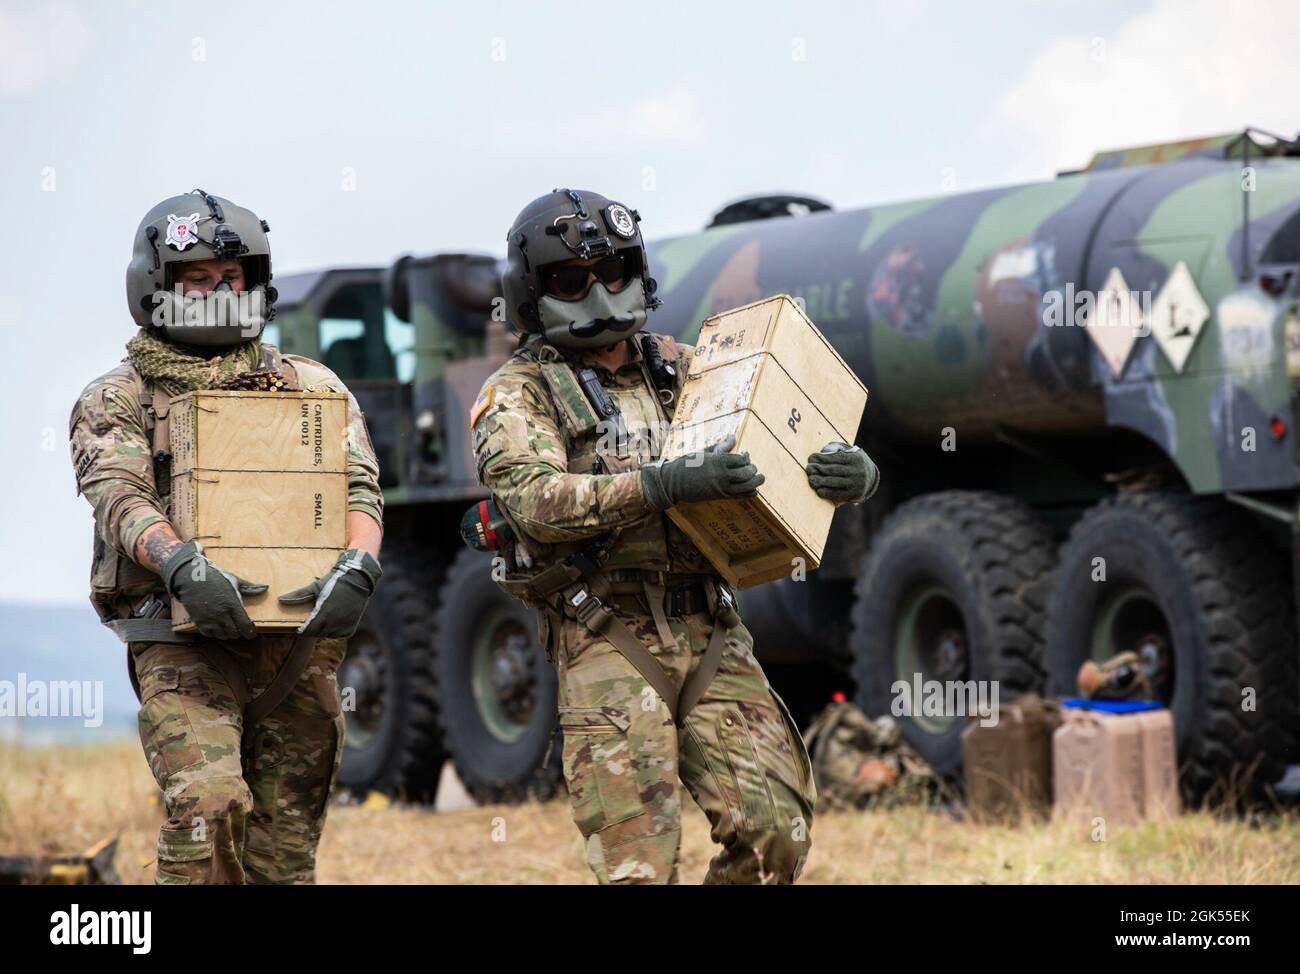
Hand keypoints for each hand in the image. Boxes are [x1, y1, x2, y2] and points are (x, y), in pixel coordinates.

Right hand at [161, 541, 266, 640]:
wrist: (191, 578)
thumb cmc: (215, 578)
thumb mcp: (234, 580)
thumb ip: (250, 588)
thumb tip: (265, 588)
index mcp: (233, 604)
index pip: (245, 626)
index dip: (250, 632)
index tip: (252, 633)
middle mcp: (222, 615)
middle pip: (234, 633)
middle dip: (239, 632)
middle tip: (239, 628)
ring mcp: (210, 620)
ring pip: (223, 636)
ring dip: (227, 634)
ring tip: (228, 627)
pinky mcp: (199, 622)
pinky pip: (210, 635)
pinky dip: (215, 633)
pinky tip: (217, 627)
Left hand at [278, 549, 382, 637]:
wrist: (357, 579)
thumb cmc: (334, 581)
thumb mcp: (315, 587)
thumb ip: (298, 596)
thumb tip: (280, 600)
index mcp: (324, 613)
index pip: (308, 630)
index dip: (303, 630)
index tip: (300, 628)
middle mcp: (334, 622)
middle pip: (318, 634)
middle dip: (313, 630)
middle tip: (311, 623)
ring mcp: (344, 624)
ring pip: (329, 635)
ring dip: (324, 631)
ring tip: (322, 622)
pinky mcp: (352, 626)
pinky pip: (340, 635)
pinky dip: (336, 632)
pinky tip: (333, 623)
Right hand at [641, 435, 764, 510]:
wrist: (674, 482)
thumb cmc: (688, 464)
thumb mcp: (704, 452)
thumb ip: (721, 447)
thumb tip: (734, 437)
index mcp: (717, 461)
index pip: (740, 459)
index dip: (746, 457)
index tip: (746, 455)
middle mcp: (721, 475)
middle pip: (746, 473)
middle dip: (752, 470)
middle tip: (753, 467)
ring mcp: (721, 487)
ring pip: (746, 486)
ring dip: (756, 482)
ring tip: (760, 478)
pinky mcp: (720, 496)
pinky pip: (740, 496)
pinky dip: (749, 493)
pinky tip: (753, 490)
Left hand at [806, 443, 878, 502]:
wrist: (871, 478)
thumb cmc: (853, 463)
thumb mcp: (850, 452)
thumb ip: (837, 449)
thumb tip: (823, 451)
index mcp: (855, 458)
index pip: (836, 458)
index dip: (822, 458)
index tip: (811, 458)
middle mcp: (857, 471)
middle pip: (834, 470)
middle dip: (819, 469)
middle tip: (808, 469)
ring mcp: (857, 483)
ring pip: (835, 482)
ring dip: (821, 481)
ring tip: (811, 479)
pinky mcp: (855, 494)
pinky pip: (839, 493)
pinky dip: (828, 492)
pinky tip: (819, 490)